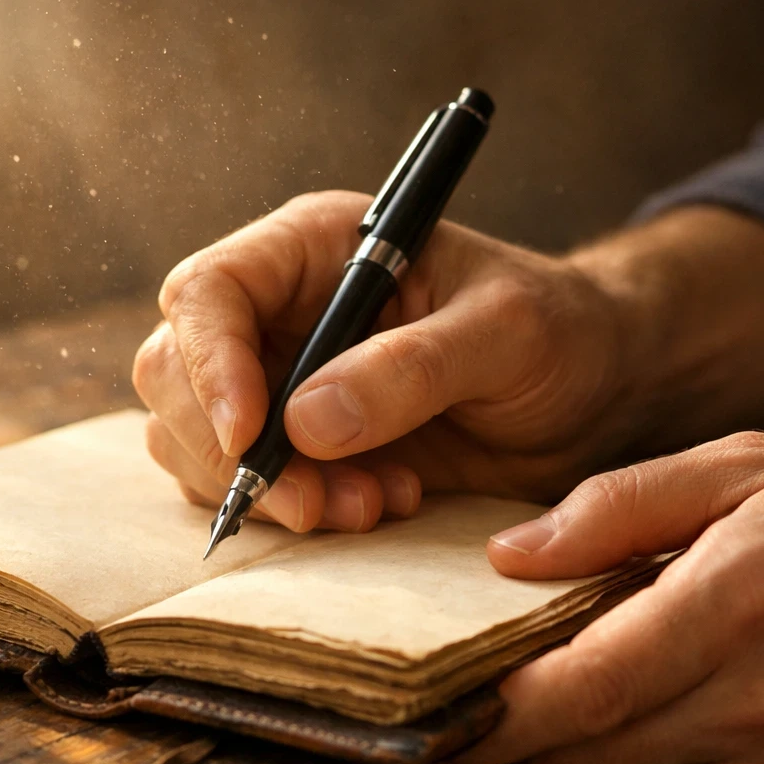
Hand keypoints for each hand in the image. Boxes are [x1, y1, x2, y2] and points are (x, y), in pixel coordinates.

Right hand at [133, 190, 634, 531]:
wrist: (589, 393)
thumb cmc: (558, 332)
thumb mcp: (507, 333)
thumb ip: (412, 368)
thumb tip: (305, 422)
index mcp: (315, 250)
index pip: (208, 291)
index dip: (210, 363)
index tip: (253, 435)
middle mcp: (280, 313)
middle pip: (175, 370)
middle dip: (232, 449)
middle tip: (316, 503)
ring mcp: (280, 383)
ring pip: (194, 439)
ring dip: (267, 491)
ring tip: (370, 504)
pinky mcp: (297, 447)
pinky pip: (243, 485)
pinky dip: (293, 512)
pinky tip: (376, 503)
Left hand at [446, 431, 763, 763]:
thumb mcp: (739, 474)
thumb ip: (619, 507)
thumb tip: (508, 555)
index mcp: (732, 604)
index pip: (584, 690)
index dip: (499, 714)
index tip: (446, 711)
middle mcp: (759, 700)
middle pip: (584, 755)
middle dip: (529, 729)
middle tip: (519, 680)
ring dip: (594, 743)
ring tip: (623, 676)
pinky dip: (656, 763)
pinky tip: (685, 707)